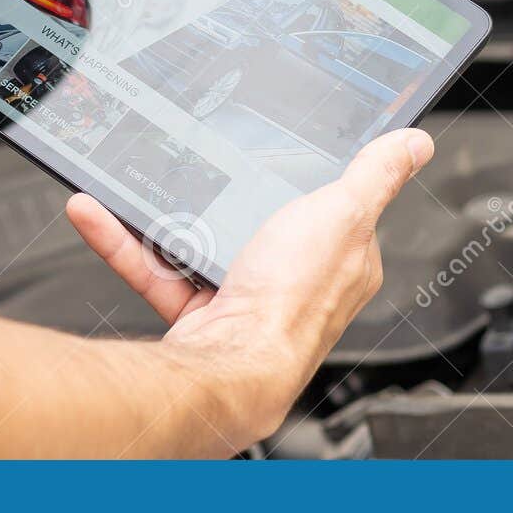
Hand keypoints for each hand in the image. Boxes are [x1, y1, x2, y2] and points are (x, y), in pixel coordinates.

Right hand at [66, 127, 435, 438]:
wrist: (227, 370)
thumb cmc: (292, 305)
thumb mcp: (343, 215)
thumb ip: (377, 175)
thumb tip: (414, 143)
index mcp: (341, 259)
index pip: (335, 209)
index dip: (314, 178)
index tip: (283, 147)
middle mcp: (292, 282)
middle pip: (259, 221)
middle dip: (226, 192)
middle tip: (204, 159)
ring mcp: (242, 297)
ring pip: (199, 241)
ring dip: (164, 212)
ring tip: (138, 177)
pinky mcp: (196, 313)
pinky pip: (155, 267)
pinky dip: (124, 241)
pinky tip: (98, 213)